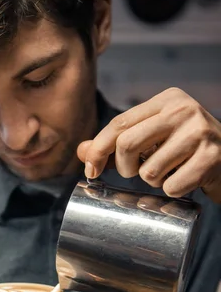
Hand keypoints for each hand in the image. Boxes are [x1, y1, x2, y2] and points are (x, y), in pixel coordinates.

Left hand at [77, 88, 220, 202]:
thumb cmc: (186, 151)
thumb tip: (82, 151)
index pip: (119, 124)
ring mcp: (200, 132)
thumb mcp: (153, 139)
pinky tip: (186, 180)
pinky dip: (172, 192)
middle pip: (127, 145)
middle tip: (135, 174)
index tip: (90, 171)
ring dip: (153, 182)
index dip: (98, 150)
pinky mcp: (212, 157)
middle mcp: (183, 110)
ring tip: (170, 172)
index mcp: (166, 100)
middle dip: (124, 168)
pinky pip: (172, 186)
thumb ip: (117, 144)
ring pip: (149, 171)